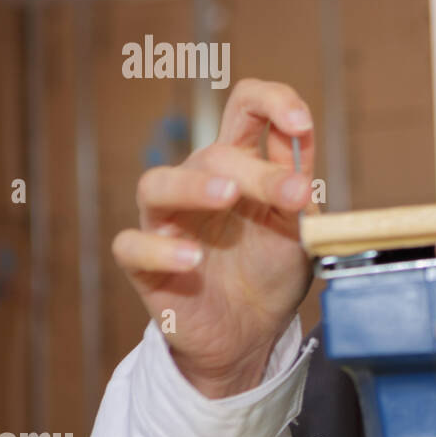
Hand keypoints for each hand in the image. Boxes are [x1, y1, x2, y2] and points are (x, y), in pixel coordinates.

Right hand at [111, 78, 316, 397]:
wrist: (252, 334)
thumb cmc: (272, 272)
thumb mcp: (300, 230)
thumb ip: (299, 193)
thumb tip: (300, 156)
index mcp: (242, 164)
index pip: (247, 107)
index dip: (274, 102)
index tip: (302, 124)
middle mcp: (199, 183)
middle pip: (215, 154)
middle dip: (260, 173)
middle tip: (297, 197)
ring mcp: (168, 221)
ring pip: (156, 184)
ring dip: (192, 185)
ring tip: (227, 195)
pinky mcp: (146, 264)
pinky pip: (133, 245)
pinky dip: (160, 248)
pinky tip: (192, 260)